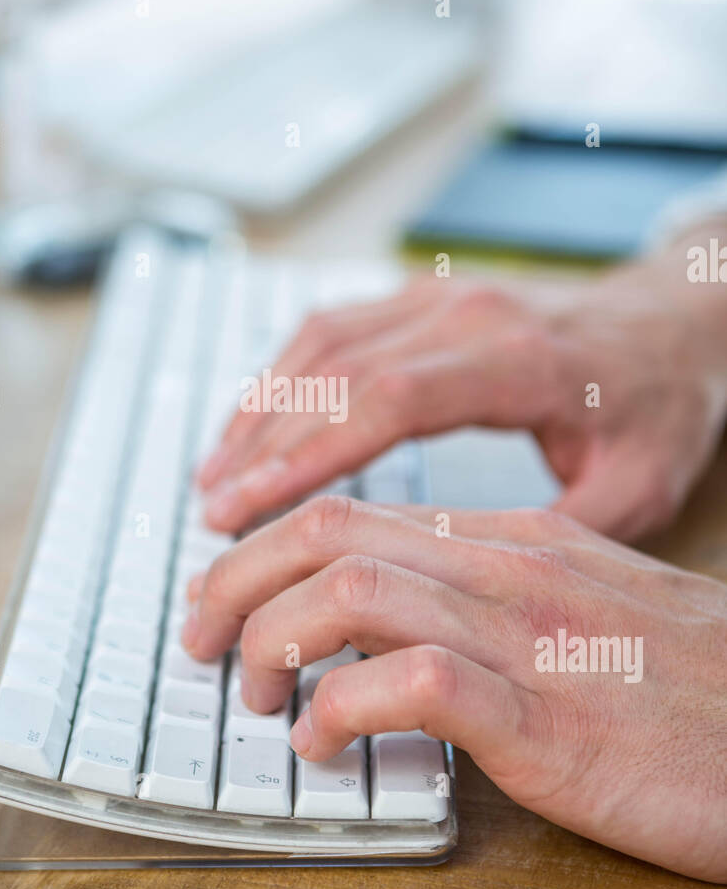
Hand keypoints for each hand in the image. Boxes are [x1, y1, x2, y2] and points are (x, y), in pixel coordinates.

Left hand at [182, 497, 726, 881]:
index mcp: (518, 539)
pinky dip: (336, 711)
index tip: (228, 593)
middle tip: (200, 638)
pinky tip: (323, 744)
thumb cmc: (694, 688)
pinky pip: (403, 685)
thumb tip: (397, 625)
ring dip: (267, 641)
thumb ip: (499, 598)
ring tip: (253, 695)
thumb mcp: (589, 612)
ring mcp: (525, 636)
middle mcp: (510, 568)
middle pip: (328, 532)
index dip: (268, 548)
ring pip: (346, 590)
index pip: (357, 511)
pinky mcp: (542, 718)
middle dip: (235, 579)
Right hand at [197, 243, 726, 540]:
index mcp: (519, 360)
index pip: (389, 401)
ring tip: (214, 478)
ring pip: (321, 343)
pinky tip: (254, 424)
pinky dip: (282, 378)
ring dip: (259, 410)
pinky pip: (333, 328)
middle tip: (213, 514)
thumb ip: (557, 535)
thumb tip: (468, 591)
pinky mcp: (423, 297)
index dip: (310, 454)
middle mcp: (467, 315)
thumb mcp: (638, 482)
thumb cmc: (658, 398)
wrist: (674, 315)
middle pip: (337, 372)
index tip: (251, 508)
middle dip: (264, 445)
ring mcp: (440, 297)